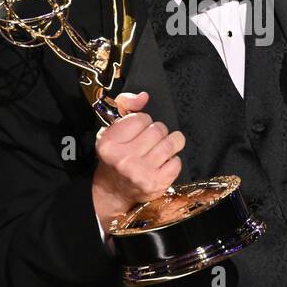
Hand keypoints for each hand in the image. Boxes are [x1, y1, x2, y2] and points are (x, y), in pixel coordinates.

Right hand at [91, 91, 184, 224]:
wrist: (114, 190)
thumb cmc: (115, 155)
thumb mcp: (112, 129)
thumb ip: (125, 106)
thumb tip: (144, 96)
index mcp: (109, 143)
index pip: (141, 118)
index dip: (142, 121)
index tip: (138, 130)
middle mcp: (123, 159)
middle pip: (157, 130)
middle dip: (157, 132)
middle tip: (151, 140)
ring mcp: (140, 173)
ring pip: (170, 144)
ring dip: (170, 143)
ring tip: (162, 148)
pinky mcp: (156, 183)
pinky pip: (177, 162)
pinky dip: (173, 161)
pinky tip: (163, 163)